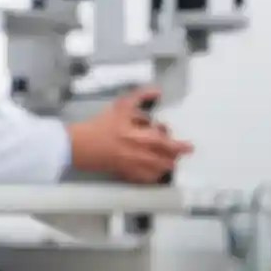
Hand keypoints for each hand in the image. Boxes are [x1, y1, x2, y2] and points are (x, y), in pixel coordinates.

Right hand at [66, 87, 193, 183]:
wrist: (81, 146)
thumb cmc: (101, 126)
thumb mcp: (122, 105)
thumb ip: (141, 96)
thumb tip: (157, 91)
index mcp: (143, 138)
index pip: (169, 144)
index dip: (181, 146)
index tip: (190, 147)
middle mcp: (142, 155)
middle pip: (167, 161)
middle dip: (174, 156)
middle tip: (179, 152)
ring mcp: (135, 168)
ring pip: (159, 171)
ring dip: (165, 165)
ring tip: (166, 160)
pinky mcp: (126, 175)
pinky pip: (146, 180)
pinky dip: (153, 175)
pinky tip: (152, 170)